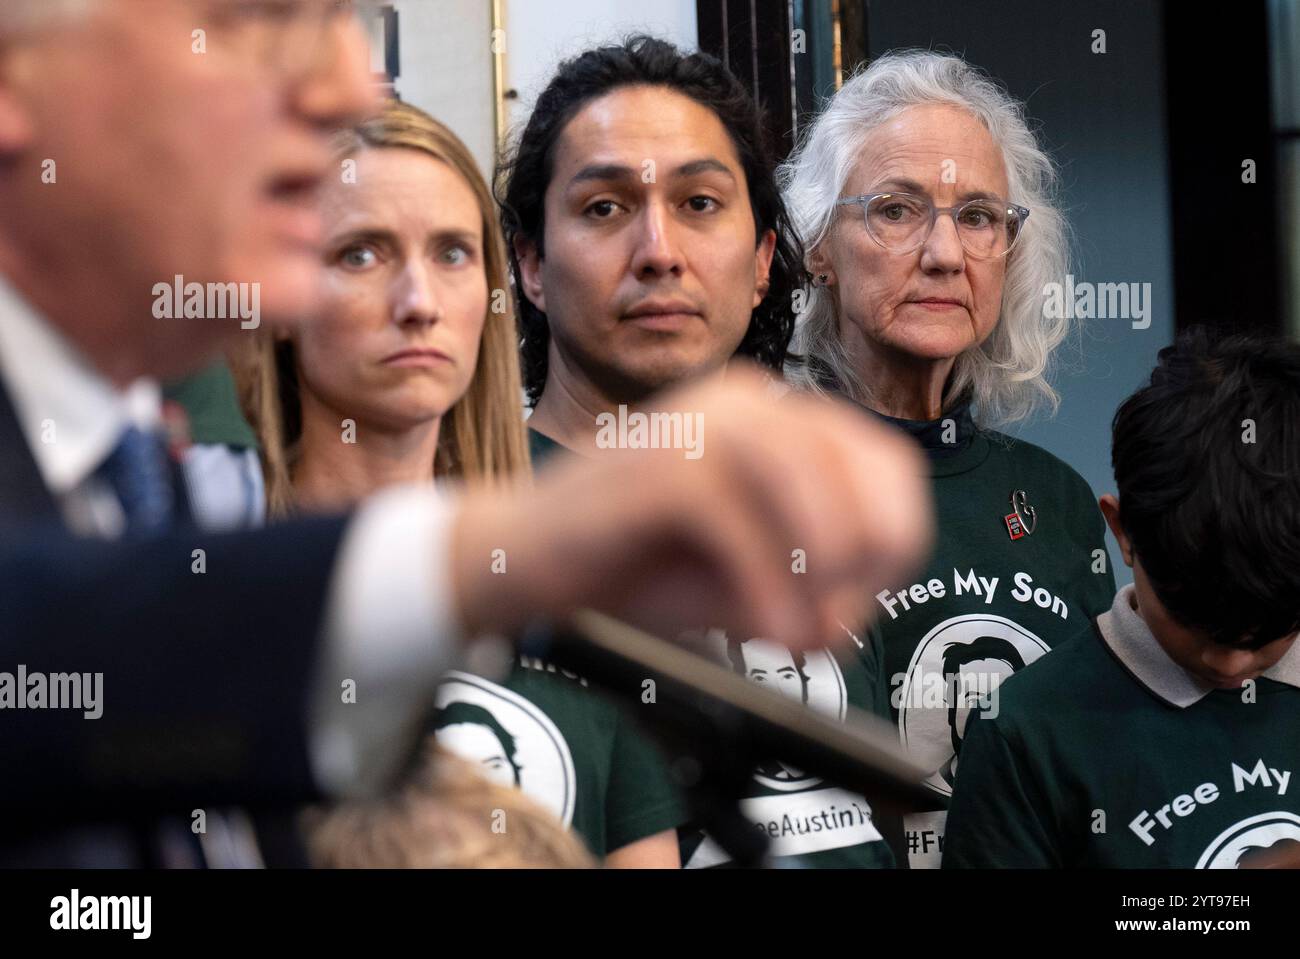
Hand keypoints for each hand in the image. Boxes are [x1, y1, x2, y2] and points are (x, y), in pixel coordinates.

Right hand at [449, 364, 931, 651]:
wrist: (524, 561)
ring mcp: (696, 424)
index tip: (872, 598)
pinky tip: (761, 631)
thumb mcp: (741, 577)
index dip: (898, 535)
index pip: (882, 460)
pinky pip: (735, 518)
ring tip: (804, 631)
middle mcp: (743, 403)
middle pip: (856, 463)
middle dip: (866, 557)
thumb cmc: (630, 563)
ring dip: (821, 567)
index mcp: (773, 418)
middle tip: (837, 625)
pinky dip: (763, 584)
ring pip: (804, 475)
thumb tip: (851, 619)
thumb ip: (802, 587)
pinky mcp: (656, 462)